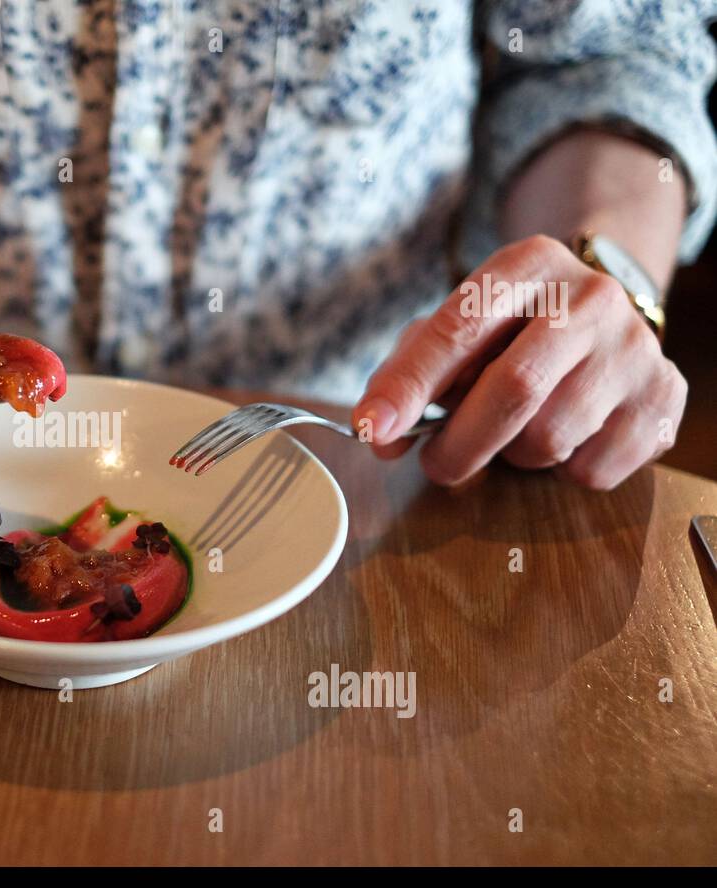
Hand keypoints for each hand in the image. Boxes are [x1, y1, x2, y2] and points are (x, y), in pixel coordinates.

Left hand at [353, 235, 686, 489]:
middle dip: (459, 444)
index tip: (372, 429)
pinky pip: (592, 469)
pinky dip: (562, 472)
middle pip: (513, 389)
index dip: (409, 386)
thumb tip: (376, 432)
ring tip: (513, 433)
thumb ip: (406, 372)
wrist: (605, 319)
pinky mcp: (663, 398)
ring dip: (513, 457)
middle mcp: (591, 297)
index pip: (457, 330)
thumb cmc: (510, 332)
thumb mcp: (455, 327)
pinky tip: (565, 438)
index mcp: (527, 266)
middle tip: (437, 463)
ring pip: (550, 438)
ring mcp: (634, 348)